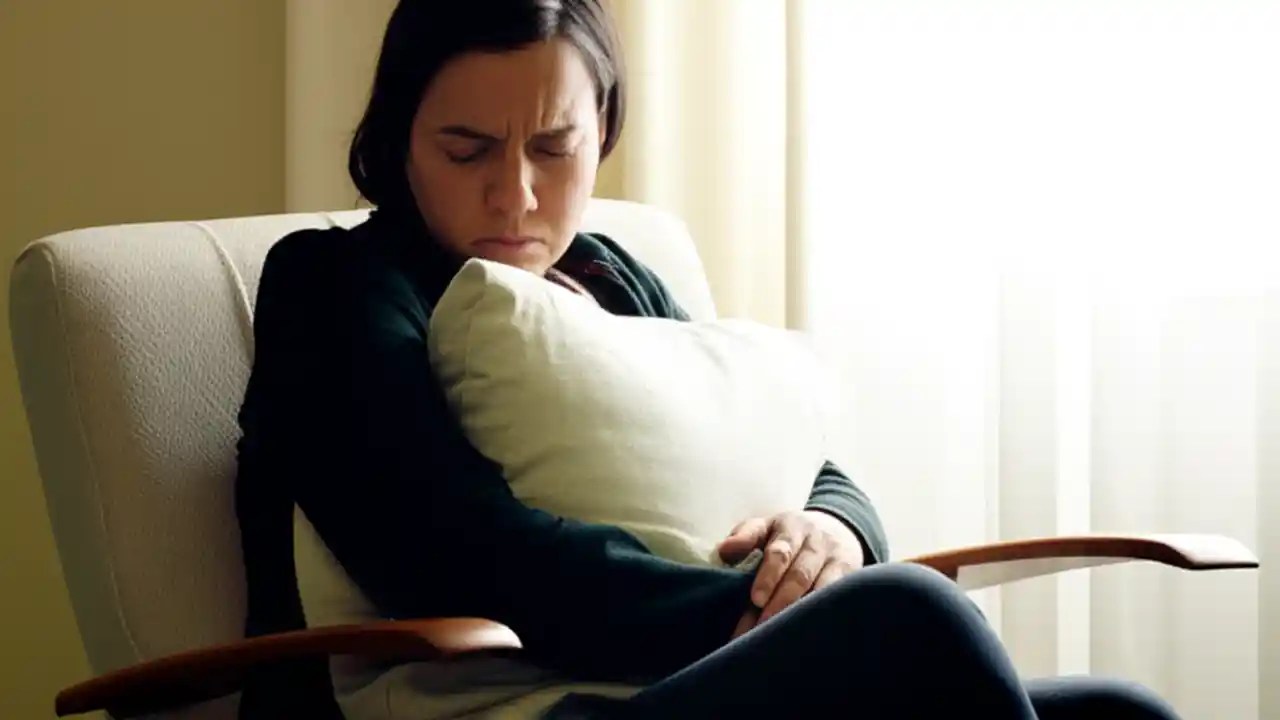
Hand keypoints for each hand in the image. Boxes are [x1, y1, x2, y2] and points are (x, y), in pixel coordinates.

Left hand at [719, 510, 864, 635]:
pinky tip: (810, 635)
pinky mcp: (852, 578)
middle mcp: (816, 543)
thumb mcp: (767, 526)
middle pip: (800, 576)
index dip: (768, 576)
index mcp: (790, 528)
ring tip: (783, 639)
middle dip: (780, 603)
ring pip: (821, 591)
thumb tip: (723, 550)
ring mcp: (836, 561)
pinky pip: (839, 599)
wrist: (838, 529)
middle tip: (762, 628)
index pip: (779, 552)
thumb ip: (746, 536)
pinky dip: (824, 617)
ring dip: (801, 615)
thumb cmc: (789, 535)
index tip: (756, 599)